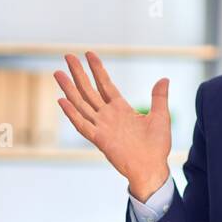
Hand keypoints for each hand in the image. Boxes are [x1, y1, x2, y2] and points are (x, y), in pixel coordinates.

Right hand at [54, 51, 171, 200]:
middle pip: (89, 90)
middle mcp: (108, 116)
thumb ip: (159, 98)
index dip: (97, 69)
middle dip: (78, 73)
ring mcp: (102, 127)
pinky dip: (72, 114)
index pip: (105, 84)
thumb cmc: (157, 146)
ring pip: (81, 104)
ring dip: (69, 89)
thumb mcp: (161, 116)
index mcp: (121, 109)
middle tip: (67, 56)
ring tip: (58, 73)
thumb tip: (164, 79)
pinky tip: (62, 101)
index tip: (89, 53)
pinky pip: (82, 125)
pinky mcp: (99, 140)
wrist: (153, 167)